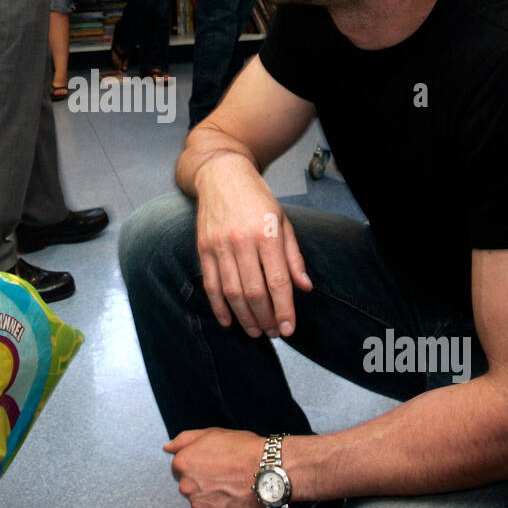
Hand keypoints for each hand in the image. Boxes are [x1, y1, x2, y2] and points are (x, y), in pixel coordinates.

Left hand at [165, 428, 264, 507]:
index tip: (214, 467)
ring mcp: (198, 506)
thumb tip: (168, 447)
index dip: (199, 467)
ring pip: (201, 505)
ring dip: (213, 500)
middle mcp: (186, 486)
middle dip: (204, 485)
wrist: (269, 471)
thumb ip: (184, 440)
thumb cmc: (244, 451)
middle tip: (225, 479)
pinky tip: (234, 503)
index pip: (180, 470)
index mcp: (183, 463)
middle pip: (190, 488)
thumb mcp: (212, 433)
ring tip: (232, 490)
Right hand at [193, 152, 311, 337]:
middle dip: (265, 318)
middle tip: (274, 333)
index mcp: (266, 234)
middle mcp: (242, 241)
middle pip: (254, 291)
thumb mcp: (283, 221)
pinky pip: (210, 284)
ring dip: (244, 317)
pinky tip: (228, 320)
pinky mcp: (203, 248)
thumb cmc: (256, 198)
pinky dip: (218, 306)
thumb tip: (304, 287)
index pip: (277, 281)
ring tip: (255, 331)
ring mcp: (219, 245)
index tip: (289, 328)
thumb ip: (293, 256)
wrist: (221, 174)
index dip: (284, 309)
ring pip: (231, 292)